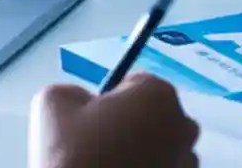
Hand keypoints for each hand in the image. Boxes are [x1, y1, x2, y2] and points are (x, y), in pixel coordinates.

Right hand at [28, 73, 199, 167]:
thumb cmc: (73, 153)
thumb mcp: (52, 102)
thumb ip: (73, 91)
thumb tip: (82, 103)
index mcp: (157, 95)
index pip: (135, 83)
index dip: (110, 99)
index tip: (92, 119)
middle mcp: (184, 127)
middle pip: (153, 114)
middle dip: (131, 124)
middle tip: (97, 143)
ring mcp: (189, 164)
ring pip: (160, 147)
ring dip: (140, 152)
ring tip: (107, 165)